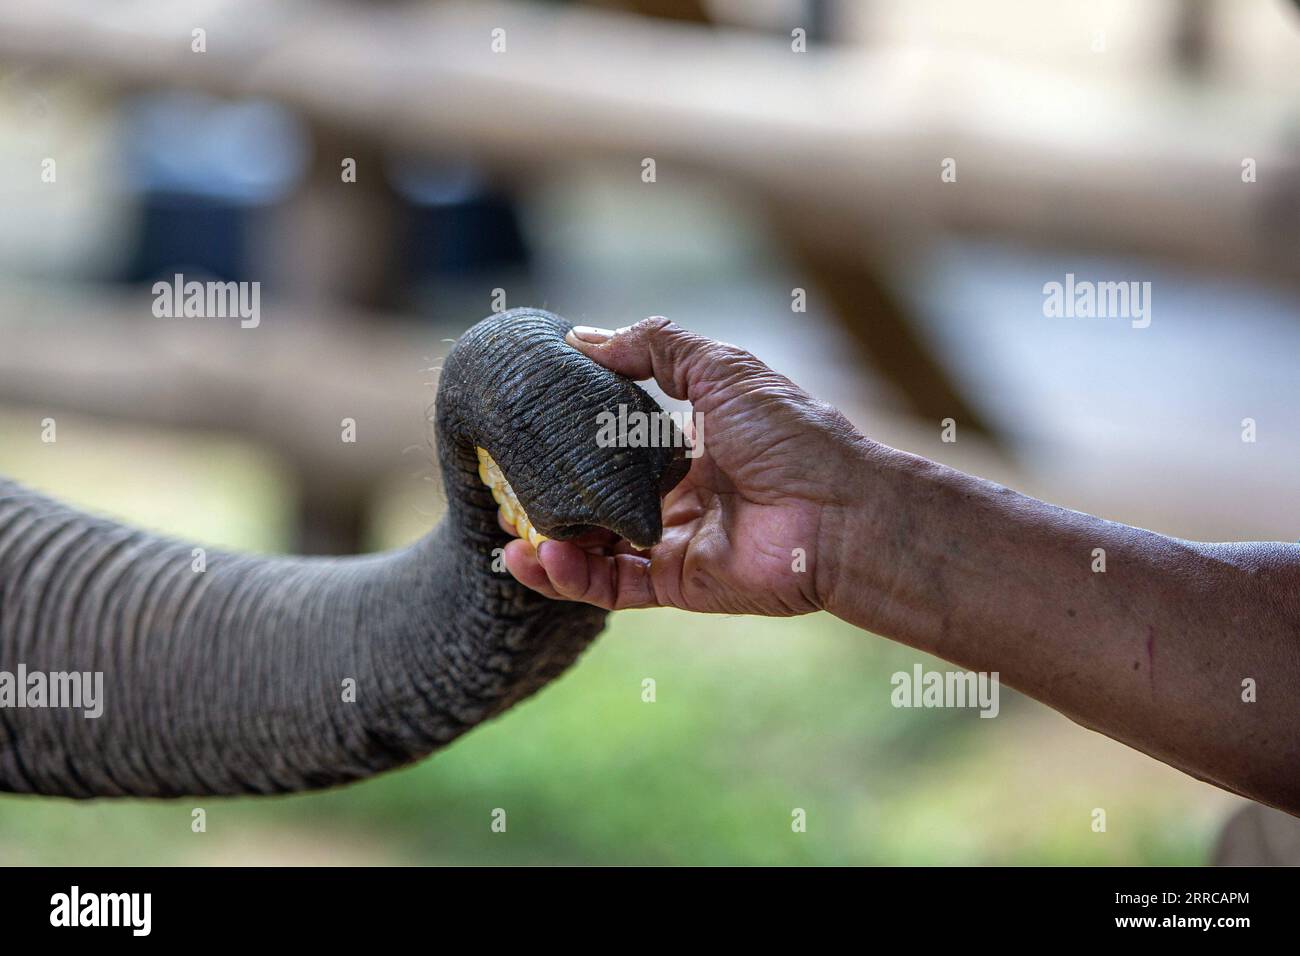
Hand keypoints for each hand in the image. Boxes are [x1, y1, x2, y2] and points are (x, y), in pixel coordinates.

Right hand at [503, 317, 868, 614]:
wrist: (838, 510)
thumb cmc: (789, 434)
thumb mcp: (720, 369)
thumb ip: (655, 348)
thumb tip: (584, 337)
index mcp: (693, 445)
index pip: (618, 443)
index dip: (575, 439)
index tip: (529, 429)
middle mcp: (680, 495)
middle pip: (600, 500)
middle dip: (551, 500)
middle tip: (505, 491)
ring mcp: (675, 541)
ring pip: (596, 549)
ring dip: (550, 545)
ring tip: (511, 538)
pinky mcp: (676, 583)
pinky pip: (611, 585)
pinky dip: (570, 577)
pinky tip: (536, 559)